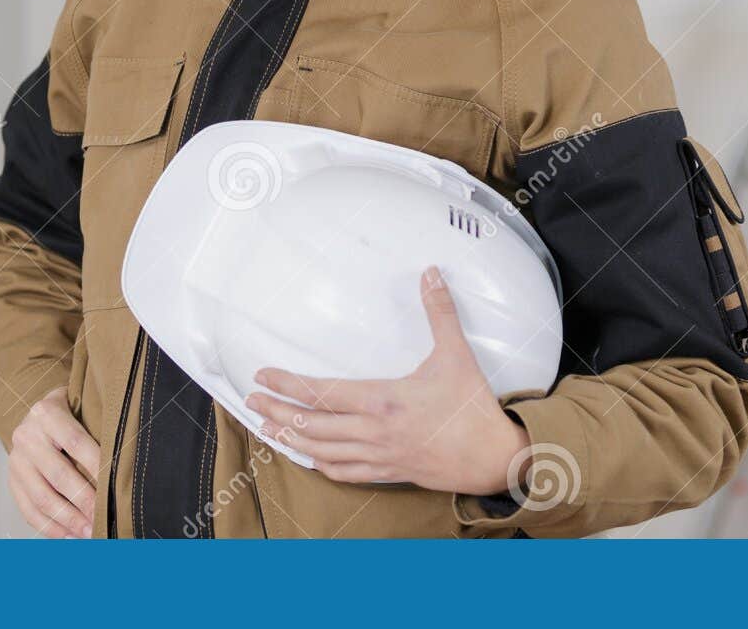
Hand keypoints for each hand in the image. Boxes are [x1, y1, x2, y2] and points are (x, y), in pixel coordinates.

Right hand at [7, 385, 98, 537]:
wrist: (33, 414)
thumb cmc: (68, 412)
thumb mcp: (80, 405)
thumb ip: (97, 424)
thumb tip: (126, 458)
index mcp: (47, 413)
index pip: (76, 442)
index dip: (96, 467)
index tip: (113, 487)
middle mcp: (27, 436)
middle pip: (59, 474)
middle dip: (84, 501)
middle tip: (103, 518)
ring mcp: (16, 461)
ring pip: (42, 497)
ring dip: (68, 519)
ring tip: (89, 532)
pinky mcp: (12, 481)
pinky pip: (28, 510)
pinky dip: (50, 527)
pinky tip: (69, 535)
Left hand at [246, 266, 531, 495]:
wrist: (496, 458)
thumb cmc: (474, 408)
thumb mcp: (457, 354)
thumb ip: (440, 312)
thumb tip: (430, 274)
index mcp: (383, 401)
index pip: (323, 393)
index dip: (288, 386)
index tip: (263, 378)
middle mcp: (374, 432)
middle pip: (312, 425)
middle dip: (277, 414)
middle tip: (251, 403)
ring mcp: (380, 456)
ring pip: (322, 452)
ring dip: (291, 440)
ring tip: (269, 429)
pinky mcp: (391, 472)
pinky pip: (347, 473)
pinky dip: (322, 465)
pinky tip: (311, 458)